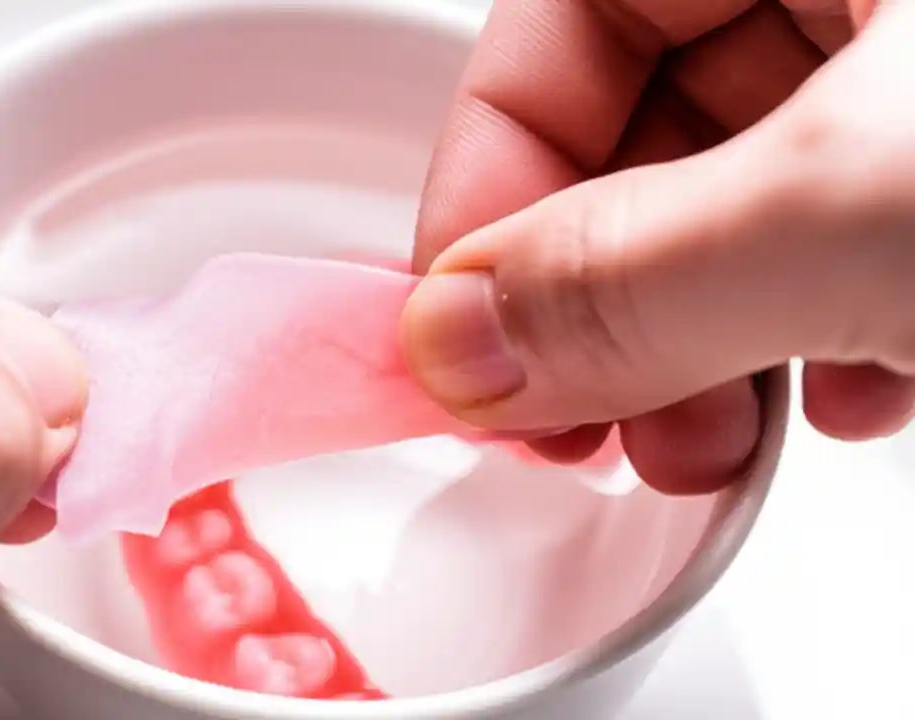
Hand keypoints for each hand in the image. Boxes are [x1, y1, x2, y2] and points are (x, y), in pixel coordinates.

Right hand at [402, 0, 913, 492]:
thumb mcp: (863, 207)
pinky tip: (834, 401)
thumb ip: (639, 272)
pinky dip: (806, 337)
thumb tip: (464, 336)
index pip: (566, 14)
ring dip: (694, 340)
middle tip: (578, 408)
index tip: (467, 328)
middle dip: (597, 291)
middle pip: (640, 122)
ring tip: (705, 438)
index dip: (488, 169)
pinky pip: (835, 241)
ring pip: (734, 200)